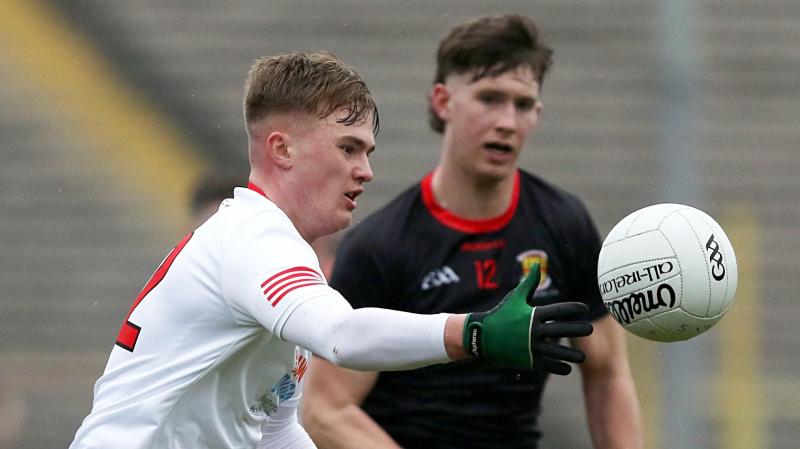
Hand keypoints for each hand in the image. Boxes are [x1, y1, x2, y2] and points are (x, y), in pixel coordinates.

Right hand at [463, 262, 592, 373]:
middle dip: (577, 329)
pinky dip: (558, 367)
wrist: (481, 336)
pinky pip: (546, 365)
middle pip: (561, 330)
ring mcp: (530, 347)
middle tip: (590, 329)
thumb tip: (537, 265)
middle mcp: (533, 331)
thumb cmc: (500, 314)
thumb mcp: (514, 298)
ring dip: (571, 355)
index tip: (584, 308)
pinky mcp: (526, 360)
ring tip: (583, 357)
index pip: (558, 311)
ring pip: (556, 352)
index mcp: (532, 314)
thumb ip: (529, 283)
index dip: (573, 308)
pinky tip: (567, 368)